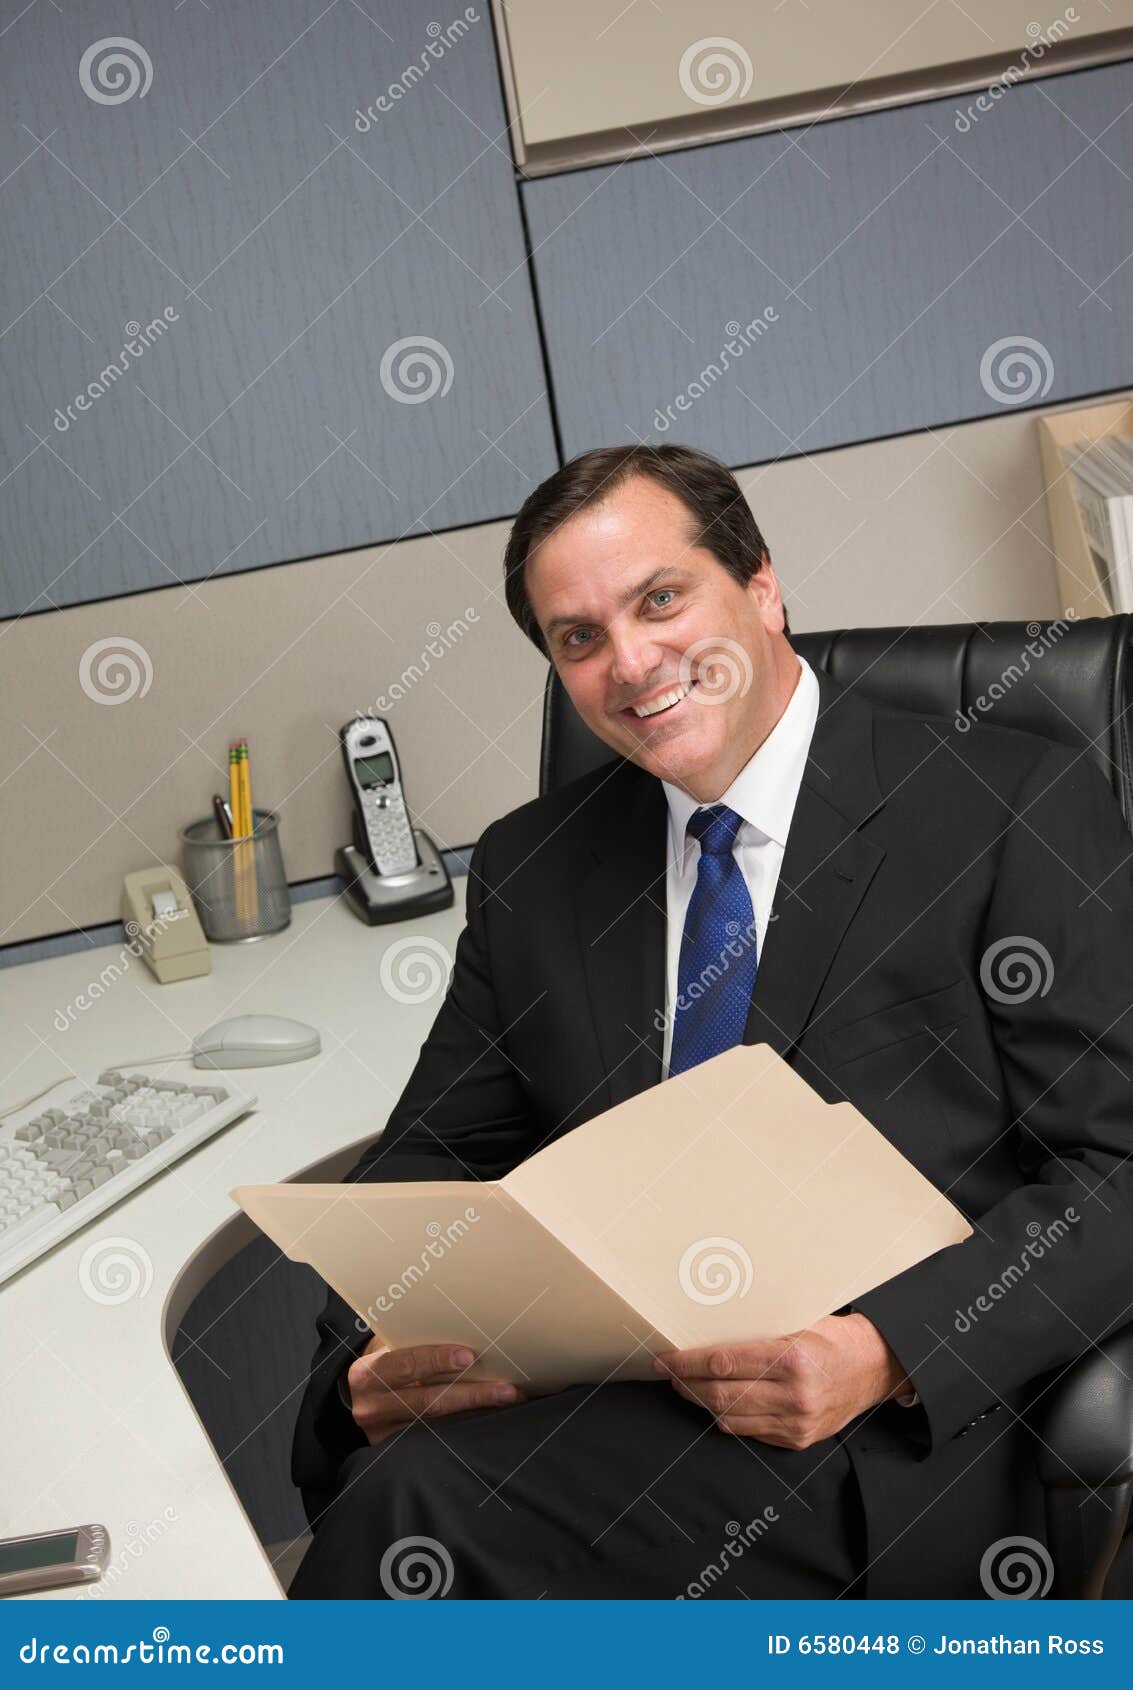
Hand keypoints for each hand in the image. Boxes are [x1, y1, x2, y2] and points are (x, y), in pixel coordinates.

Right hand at [346, 1338, 525, 1446]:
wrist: (362, 1393)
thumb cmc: (384, 1359)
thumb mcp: (387, 1345)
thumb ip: (414, 1341)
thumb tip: (466, 1327)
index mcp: (367, 1374)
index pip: (406, 1364)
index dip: (437, 1359)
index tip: (469, 1356)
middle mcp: (372, 1407)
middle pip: (428, 1401)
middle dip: (472, 1394)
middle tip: (506, 1389)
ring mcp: (383, 1433)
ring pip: (437, 1424)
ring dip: (476, 1412)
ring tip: (507, 1400)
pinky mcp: (396, 1450)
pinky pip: (437, 1439)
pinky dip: (465, 1426)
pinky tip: (488, 1416)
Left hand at [653, 1313, 910, 1449]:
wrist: (872, 1368)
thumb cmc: (830, 1337)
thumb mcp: (798, 1320)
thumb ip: (757, 1326)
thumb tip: (705, 1318)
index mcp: (791, 1358)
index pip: (724, 1363)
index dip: (688, 1362)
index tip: (666, 1357)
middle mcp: (794, 1395)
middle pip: (721, 1395)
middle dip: (686, 1384)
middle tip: (667, 1372)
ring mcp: (795, 1423)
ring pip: (730, 1419)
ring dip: (701, 1403)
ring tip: (684, 1387)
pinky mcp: (796, 1440)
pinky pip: (748, 1432)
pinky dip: (726, 1417)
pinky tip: (714, 1402)